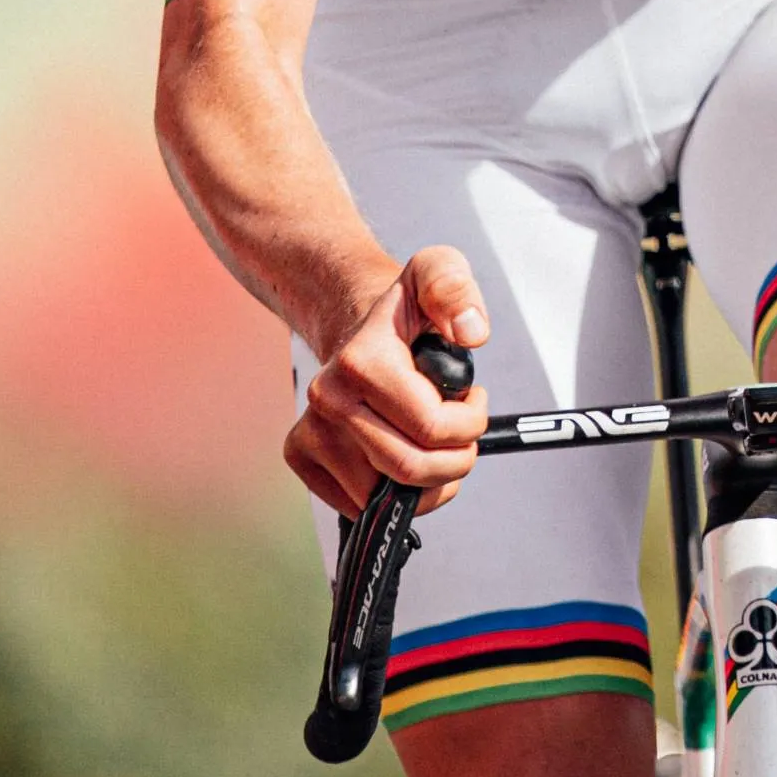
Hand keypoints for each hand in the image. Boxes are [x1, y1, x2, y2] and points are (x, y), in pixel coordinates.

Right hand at [287, 246, 489, 519]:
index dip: (470, 423)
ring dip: (429, 481)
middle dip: (455, 460)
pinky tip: (405, 454)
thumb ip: (457, 291)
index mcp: (361, 361)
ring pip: (385, 496)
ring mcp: (310, 433)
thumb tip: (471, 333)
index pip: (433, 428)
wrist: (358, 330)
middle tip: (463, 434)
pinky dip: (395, 495)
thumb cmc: (404, 313)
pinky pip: (359, 504)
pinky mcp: (302, 458)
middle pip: (410, 469)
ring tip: (437, 443)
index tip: (474, 401)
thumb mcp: (439, 273)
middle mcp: (327, 400)